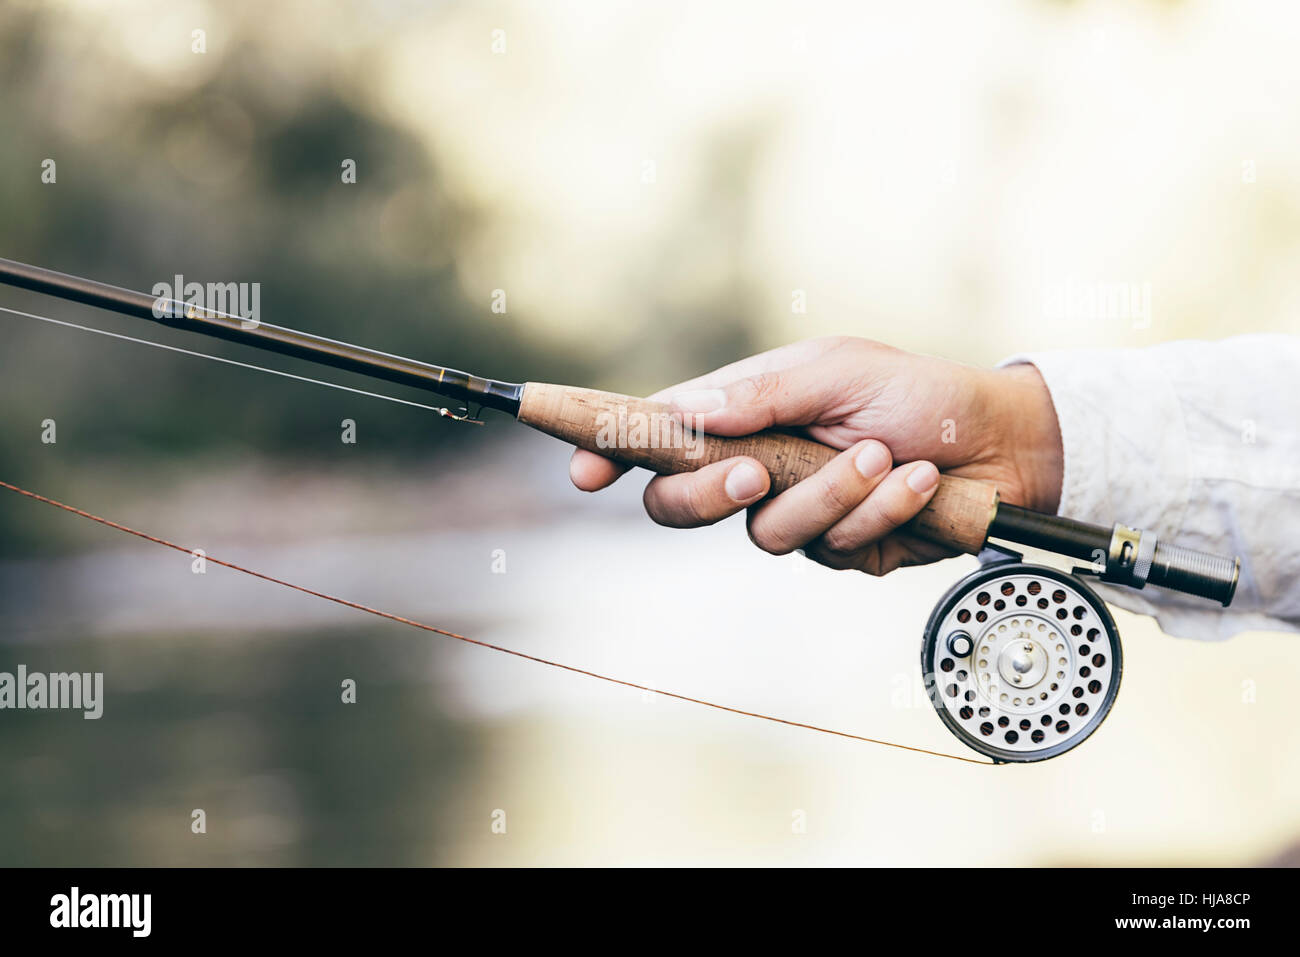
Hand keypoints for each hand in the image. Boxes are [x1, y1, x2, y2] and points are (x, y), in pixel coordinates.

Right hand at [570, 337, 1062, 574]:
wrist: (999, 443)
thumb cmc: (914, 393)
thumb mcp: (837, 370)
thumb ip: (762, 394)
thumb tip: (687, 413)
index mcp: (742, 414)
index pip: (658, 436)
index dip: (612, 452)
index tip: (584, 470)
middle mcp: (756, 467)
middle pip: (681, 505)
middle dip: (709, 495)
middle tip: (752, 472)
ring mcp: (795, 514)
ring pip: (766, 534)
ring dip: (829, 495)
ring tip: (884, 458)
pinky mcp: (840, 549)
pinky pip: (834, 548)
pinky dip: (879, 513)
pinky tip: (917, 484)